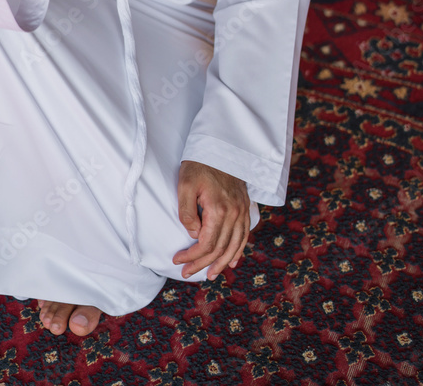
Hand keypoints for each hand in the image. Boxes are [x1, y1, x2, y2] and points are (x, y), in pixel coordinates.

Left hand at [173, 160, 249, 278]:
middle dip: (202, 264)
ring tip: (210, 275)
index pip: (206, 243)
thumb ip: (187, 211)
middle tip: (186, 273)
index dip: (192, 256)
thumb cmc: (198, 165)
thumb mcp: (185, 184)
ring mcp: (242, 211)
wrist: (219, 148)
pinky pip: (244, 235)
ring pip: (234, 246)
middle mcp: (234, 213)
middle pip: (219, 248)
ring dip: (221, 263)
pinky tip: (232, 261)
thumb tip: (193, 234)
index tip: (178, 260)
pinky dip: (238, 250)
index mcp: (219, 208)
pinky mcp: (244, 207)